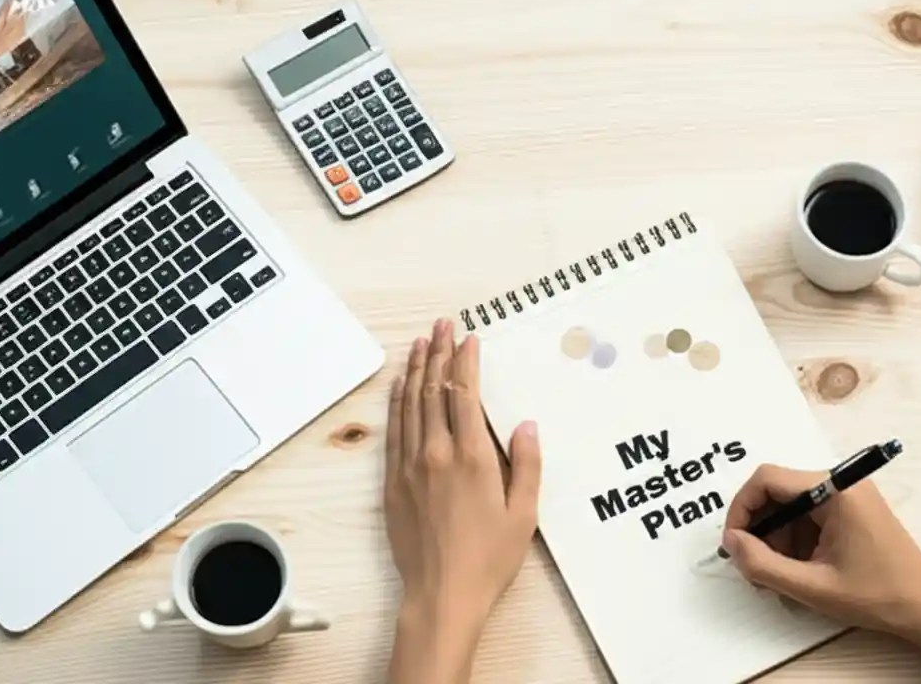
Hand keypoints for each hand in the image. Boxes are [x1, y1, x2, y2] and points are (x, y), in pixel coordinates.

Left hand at [385, 319, 541, 683]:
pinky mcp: (393, 484)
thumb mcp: (523, 514)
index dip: (465, 361)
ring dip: (416, 370)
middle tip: (441, 325)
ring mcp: (410, 467)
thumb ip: (527, 464)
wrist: (441, 595)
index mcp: (472, 458)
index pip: (465, 394)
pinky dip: (397, 402)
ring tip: (421, 344)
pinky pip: (394, 430)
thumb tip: (525, 424)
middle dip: (438, 353)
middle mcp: (436, 454)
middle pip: (433, 390)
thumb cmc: (487, 560)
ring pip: (410, 404)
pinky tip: (401, 386)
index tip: (469, 338)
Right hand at [721, 464, 920, 636]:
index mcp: (836, 490)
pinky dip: (794, 541)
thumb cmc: (875, 596)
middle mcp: (842, 483)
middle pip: (778, 492)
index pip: (768, 478)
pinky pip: (808, 516)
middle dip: (760, 529)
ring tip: (777, 577)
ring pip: (790, 506)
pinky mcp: (851, 511)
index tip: (734, 544)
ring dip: (776, 539)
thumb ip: (763, 564)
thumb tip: (730, 542)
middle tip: (754, 567)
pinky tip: (797, 570)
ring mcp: (848, 496)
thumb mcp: (811, 586)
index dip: (742, 508)